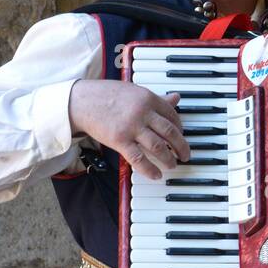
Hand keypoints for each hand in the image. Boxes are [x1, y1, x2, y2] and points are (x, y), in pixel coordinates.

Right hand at [67, 79, 189, 179]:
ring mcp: (132, 127)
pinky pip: (139, 159)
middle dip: (182, 146)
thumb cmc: (107, 95)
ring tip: (173, 165)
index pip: (172, 115)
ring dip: (169, 159)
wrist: (82, 101)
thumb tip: (176, 98)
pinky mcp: (120, 141)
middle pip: (170, 132)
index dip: (180, 128)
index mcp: (149, 98)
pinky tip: (157, 175)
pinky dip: (150, 169)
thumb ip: (156, 98)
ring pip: (158, 147)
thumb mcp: (135, 92)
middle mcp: (143, 112)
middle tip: (186, 155)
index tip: (181, 135)